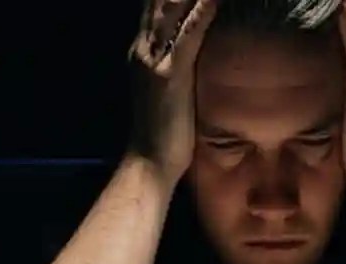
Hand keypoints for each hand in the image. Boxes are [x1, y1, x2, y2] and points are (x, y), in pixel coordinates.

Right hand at [126, 0, 217, 188]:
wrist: (148, 165)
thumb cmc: (164, 135)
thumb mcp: (169, 93)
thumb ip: (178, 68)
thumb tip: (196, 57)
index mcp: (143, 51)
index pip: (157, 4)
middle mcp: (144, 48)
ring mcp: (155, 60)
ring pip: (172, 7)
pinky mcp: (170, 75)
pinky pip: (189, 34)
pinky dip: (203, 11)